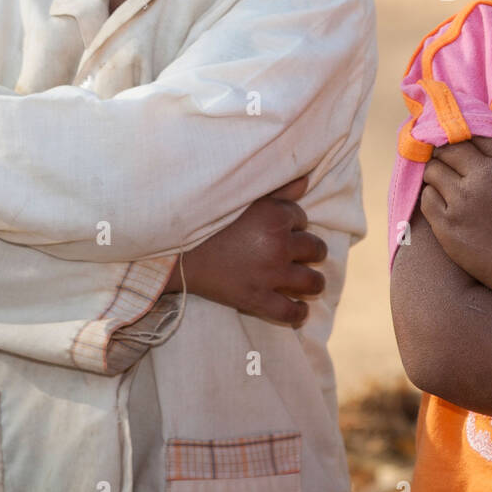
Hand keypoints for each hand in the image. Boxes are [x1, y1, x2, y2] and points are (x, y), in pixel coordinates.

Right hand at [172, 176, 325, 326]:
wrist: (177, 253)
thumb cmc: (209, 220)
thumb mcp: (246, 199)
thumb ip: (279, 190)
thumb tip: (307, 179)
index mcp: (274, 216)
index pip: (302, 219)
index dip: (294, 224)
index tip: (284, 229)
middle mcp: (278, 244)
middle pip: (314, 249)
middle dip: (311, 251)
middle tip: (302, 255)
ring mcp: (269, 275)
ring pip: (311, 281)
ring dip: (314, 281)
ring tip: (311, 282)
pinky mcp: (256, 299)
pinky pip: (289, 311)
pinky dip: (298, 313)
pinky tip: (301, 309)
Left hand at [420, 136, 491, 296]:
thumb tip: (477, 139)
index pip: (473, 135)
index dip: (462, 137)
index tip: (457, 142)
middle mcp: (482, 176)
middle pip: (449, 149)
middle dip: (444, 152)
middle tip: (444, 160)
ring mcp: (462, 201)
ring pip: (433, 170)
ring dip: (435, 173)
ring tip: (442, 182)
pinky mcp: (447, 225)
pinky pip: (426, 197)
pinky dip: (431, 195)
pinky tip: (441, 202)